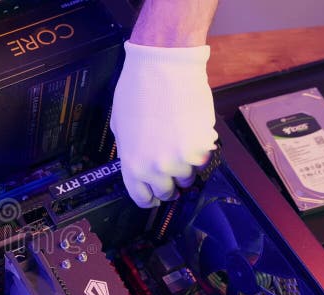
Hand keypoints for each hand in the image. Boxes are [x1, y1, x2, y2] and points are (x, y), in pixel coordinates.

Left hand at [111, 41, 217, 207]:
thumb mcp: (120, 127)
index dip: (148, 198)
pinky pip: (202, 159)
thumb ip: (129, 152)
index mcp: (132, 164)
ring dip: (184, 165)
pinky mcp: (202, 146)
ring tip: (178, 143)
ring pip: (187, 175)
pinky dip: (198, 151)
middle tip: (169, 168)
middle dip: (167, 182)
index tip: (153, 195)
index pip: (141, 198)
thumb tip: (137, 165)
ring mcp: (181, 159)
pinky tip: (190, 134)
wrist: (164, 67)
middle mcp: (156, 167)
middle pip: (166, 191)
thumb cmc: (138, 90)